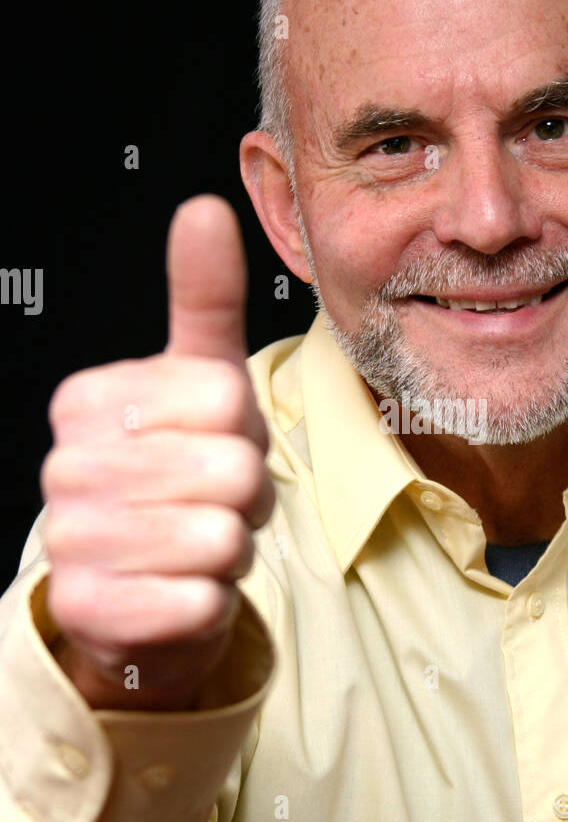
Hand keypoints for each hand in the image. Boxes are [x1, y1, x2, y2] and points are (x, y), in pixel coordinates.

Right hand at [41, 196, 275, 708]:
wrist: (145, 589)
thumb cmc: (182, 476)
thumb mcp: (200, 382)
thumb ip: (204, 298)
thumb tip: (205, 208)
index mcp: (87, 400)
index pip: (227, 398)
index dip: (246, 430)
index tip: (214, 445)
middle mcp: (66, 468)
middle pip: (233, 470)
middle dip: (246, 497)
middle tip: (214, 504)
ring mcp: (71, 544)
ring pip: (222, 538)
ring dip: (232, 550)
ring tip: (197, 545)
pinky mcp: (93, 613)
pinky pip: (204, 600)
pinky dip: (214, 601)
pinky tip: (181, 591)